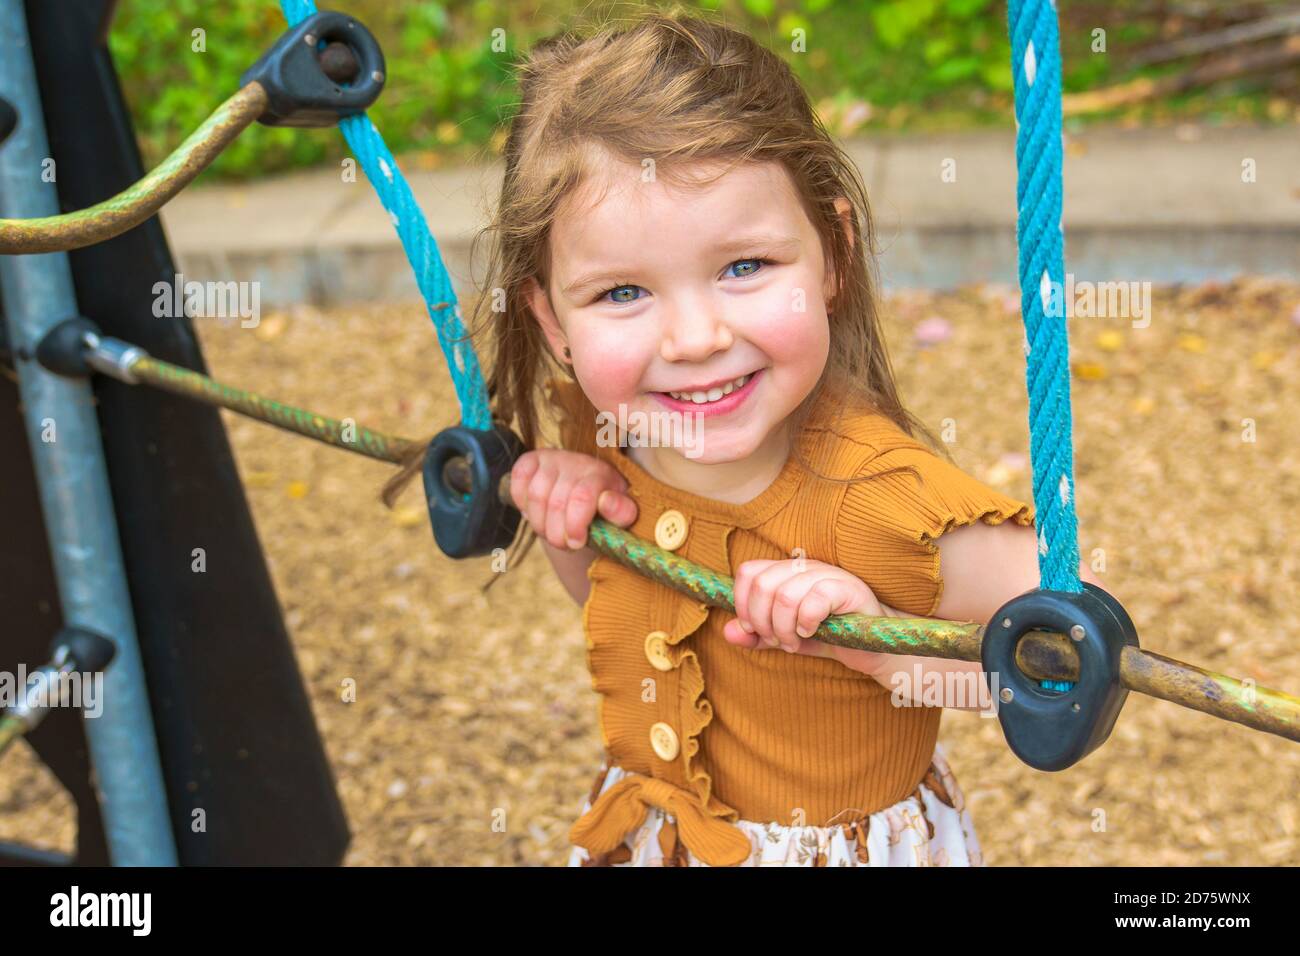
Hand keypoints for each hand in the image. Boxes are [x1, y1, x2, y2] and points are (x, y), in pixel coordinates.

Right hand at [509, 448, 637, 550]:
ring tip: (550, 533)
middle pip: (556, 502)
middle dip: (557, 534)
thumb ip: (621, 511)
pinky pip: (518, 481)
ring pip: (536, 496)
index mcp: (600, 473)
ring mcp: (551, 458)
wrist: (585, 491)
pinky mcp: (531, 460)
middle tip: (564, 544)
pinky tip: (533, 514)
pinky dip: (521, 503)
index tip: (576, 543)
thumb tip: (606, 502)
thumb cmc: (604, 507)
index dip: (575, 525)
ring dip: (539, 524)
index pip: (582, 497)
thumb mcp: (621, 512)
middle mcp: (575, 461)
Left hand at [721, 558, 889, 675]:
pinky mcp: (849, 589)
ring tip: (794, 643)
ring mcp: (828, 574)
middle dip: (761, 621)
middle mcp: (805, 567)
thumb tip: (728, 633)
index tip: (752, 630)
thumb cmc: (828, 636)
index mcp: (787, 572)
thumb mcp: (784, 637)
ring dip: (783, 628)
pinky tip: (811, 633)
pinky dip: (806, 622)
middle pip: (763, 584)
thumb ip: (757, 635)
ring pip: (785, 594)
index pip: (749, 572)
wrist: (872, 648)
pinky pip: (815, 598)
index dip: (742, 603)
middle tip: (777, 641)